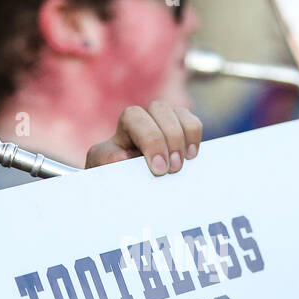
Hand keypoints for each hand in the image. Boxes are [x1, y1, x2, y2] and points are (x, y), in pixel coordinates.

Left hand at [85, 102, 202, 174]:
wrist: (123, 190)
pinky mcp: (180, 131)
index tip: (158, 169)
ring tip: (183, 163)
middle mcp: (143, 120)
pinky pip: (192, 122)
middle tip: (173, 168)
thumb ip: (108, 164)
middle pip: (159, 108)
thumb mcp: (104, 174)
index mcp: (122, 129)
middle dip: (170, 137)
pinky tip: (191, 156)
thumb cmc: (114, 181)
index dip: (151, 139)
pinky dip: (194, 136)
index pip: (134, 117)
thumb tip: (123, 156)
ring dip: (183, 137)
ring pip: (177, 112)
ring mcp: (163, 123)